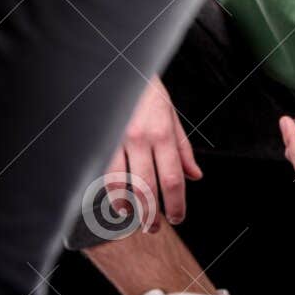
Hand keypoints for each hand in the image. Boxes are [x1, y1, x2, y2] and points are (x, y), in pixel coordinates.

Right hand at [105, 76, 202, 229]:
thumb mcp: (172, 116)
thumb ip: (183, 149)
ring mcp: (115, 139)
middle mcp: (140, 138)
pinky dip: (107, 190)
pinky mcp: (98, 138)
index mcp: (162, 133)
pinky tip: (112, 199)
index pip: (173, 179)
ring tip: (131, 217)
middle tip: (154, 228)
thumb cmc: (147, 91)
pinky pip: (101, 171)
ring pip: (120, 185)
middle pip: (147, 188)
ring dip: (127, 207)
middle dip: (152, 214)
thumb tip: (196, 176)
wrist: (119, 66)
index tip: (177, 218)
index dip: (176, 205)